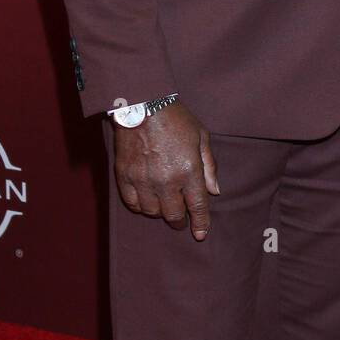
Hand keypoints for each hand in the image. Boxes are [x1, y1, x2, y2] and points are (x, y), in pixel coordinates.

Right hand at [111, 100, 219, 240]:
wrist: (143, 105)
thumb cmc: (176, 119)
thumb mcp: (201, 137)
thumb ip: (209, 166)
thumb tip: (214, 191)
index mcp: (188, 170)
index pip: (197, 206)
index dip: (201, 223)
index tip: (201, 234)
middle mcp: (166, 180)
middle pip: (173, 214)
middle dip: (180, 221)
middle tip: (181, 221)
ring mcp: (143, 180)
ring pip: (152, 212)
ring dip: (160, 212)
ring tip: (164, 205)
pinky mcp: (125, 176)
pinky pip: (132, 203)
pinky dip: (140, 206)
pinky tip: (146, 201)